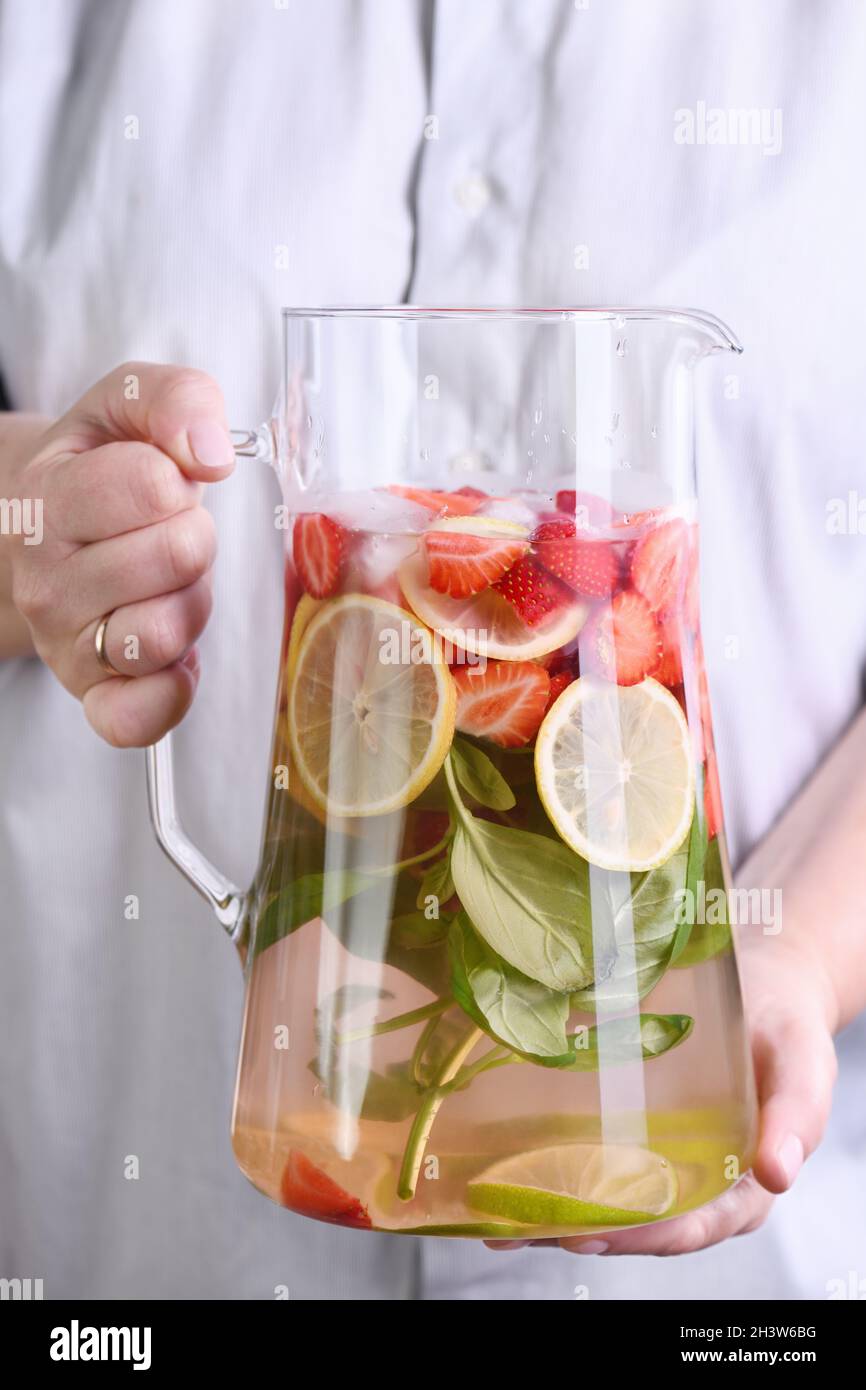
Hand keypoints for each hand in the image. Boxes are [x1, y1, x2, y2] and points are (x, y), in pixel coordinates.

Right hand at [8, 363, 234, 745]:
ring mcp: (66, 645)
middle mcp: (45, 582)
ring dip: (192, 602)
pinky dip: (171, 692)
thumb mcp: (124, 409)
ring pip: (167, 632)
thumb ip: (173, 399)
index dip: (177, 479)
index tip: (159, 484)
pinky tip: (176, 658)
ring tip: (166, 584)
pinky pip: (138, 717)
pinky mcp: (95, 697)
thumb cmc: (99, 471)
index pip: (153, 485)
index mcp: (47, 501)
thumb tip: (210, 452)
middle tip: (167, 535)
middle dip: (194, 537)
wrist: (50, 532)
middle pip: (176, 555)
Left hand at [488, 932, 837, 1256]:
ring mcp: (655, 1157)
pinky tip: (502, 1165)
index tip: (598, 1230)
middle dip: (581, 1227)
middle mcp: (693, 1183)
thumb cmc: (785, 1026)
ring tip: (499, 1214)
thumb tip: (778, 1173)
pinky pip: (587, 1154)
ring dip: (553, 1210)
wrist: (762, 978)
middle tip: (529, 1224)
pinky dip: (548, 1164)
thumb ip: (797, 1115)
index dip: (644, 1234)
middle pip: (634, 1222)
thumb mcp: (802, 1062)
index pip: (690, 1224)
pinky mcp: (626, 1126)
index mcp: (741, 1186)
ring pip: (603, 1198)